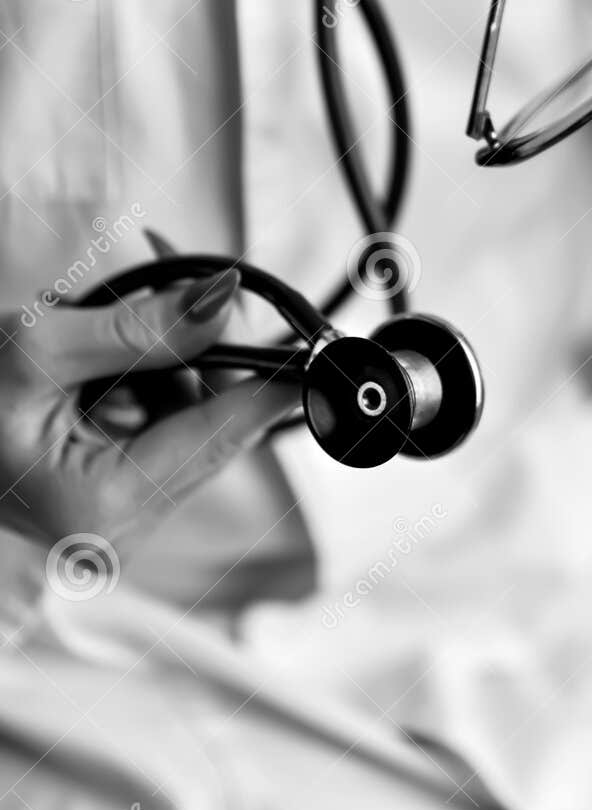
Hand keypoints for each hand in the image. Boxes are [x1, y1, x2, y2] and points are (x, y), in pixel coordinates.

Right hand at [0, 270, 300, 561]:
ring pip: (186, 418)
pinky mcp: (103, 489)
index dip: (279, 383)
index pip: (220, 433)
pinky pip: (153, 422)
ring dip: (166, 357)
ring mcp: (112, 512)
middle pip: (210, 425)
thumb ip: (141, 328)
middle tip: (196, 285)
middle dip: (205, 350)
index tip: (334, 355)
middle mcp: (118, 525)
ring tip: (110, 311)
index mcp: (104, 507)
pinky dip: (141, 374)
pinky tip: (103, 343)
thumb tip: (224, 301)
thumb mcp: (39, 350)